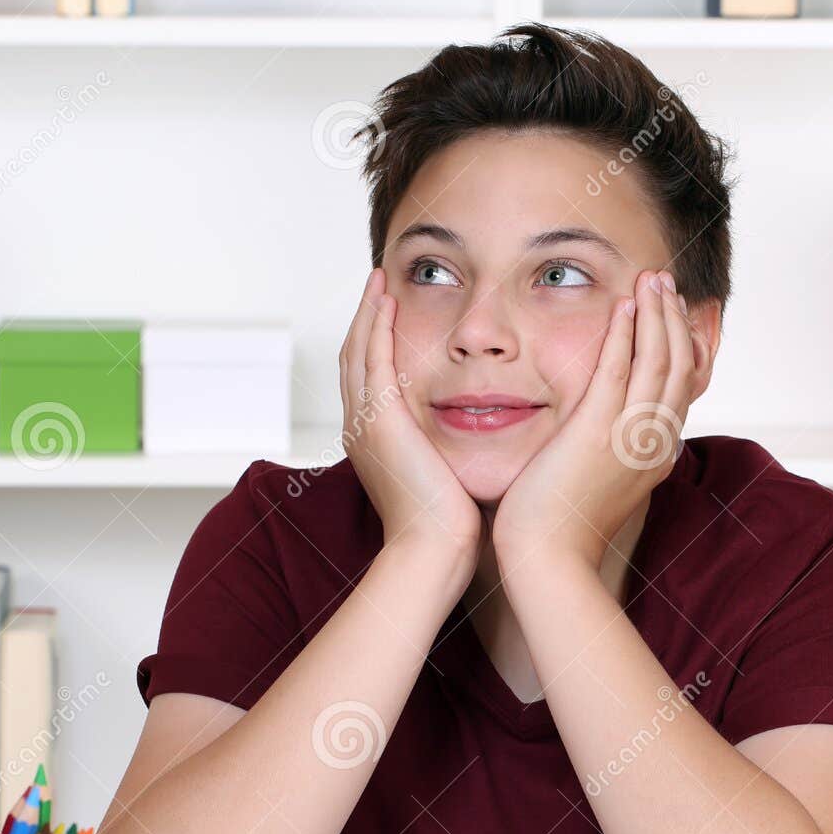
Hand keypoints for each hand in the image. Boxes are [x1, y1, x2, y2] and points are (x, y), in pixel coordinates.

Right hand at [339, 269, 481, 571]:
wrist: (434, 553)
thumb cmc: (449, 530)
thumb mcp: (446, 480)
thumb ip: (451, 453)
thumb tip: (478, 439)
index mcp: (375, 443)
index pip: (369, 381)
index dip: (374, 345)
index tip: (389, 315)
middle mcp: (361, 429)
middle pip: (354, 359)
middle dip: (363, 320)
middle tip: (376, 284)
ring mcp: (365, 422)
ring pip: (357, 350)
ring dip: (367, 312)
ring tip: (378, 280)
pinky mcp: (380, 419)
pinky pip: (372, 357)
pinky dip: (375, 324)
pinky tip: (386, 298)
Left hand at [492, 270, 708, 574]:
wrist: (548, 561)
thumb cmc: (561, 532)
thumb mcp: (603, 488)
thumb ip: (615, 458)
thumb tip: (612, 443)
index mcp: (656, 457)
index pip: (686, 390)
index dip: (688, 347)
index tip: (678, 316)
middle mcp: (653, 444)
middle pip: (681, 368)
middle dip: (676, 320)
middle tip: (668, 284)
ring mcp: (629, 437)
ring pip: (660, 361)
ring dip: (657, 314)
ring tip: (653, 280)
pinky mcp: (597, 432)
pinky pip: (620, 369)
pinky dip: (627, 332)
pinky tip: (624, 303)